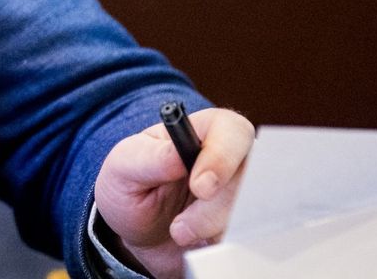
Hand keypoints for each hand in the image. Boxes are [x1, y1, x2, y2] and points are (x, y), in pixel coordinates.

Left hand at [93, 107, 253, 278]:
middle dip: (214, 208)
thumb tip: (177, 155)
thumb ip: (148, 158)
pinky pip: (250, 238)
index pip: (233, 132)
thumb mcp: (124, 167)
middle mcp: (233, 160)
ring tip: (180, 232)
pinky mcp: (245, 227)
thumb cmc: (131, 188)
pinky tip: (197, 244)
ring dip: (214, 230)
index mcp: (206, 131)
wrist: (137, 236)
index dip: (222, 158)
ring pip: (252, 212)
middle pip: (249, 177)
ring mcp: (243, 194)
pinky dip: (221, 245)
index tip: (200, 187)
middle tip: (180, 227)